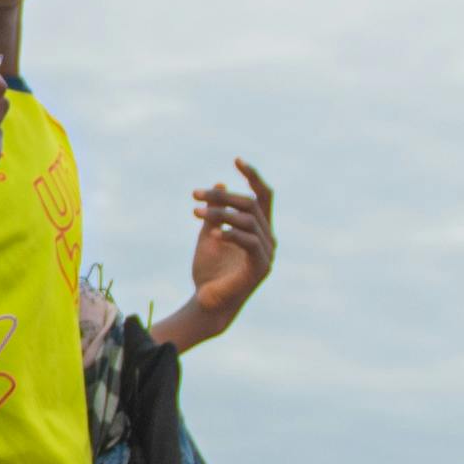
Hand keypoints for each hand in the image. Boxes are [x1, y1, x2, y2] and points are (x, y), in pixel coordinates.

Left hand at [180, 158, 274, 323]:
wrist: (207, 303)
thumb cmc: (210, 271)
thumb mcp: (210, 235)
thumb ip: (216, 212)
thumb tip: (219, 185)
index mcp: (259, 229)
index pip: (263, 197)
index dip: (253, 176)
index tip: (237, 160)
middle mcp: (268, 239)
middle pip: (251, 205)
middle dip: (222, 198)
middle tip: (195, 195)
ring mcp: (267, 254)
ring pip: (248, 221)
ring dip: (220, 214)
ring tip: (196, 213)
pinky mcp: (260, 268)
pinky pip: (249, 243)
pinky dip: (231, 234)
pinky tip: (213, 233)